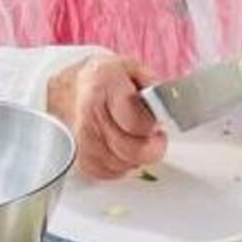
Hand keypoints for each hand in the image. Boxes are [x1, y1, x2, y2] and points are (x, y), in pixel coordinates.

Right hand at [47, 55, 167, 179]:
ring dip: (137, 157)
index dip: (153, 126)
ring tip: (135, 138)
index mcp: (105, 87)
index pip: (138, 122)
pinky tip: (121, 148)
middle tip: (155, 137)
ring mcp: (82, 140)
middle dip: (152, 147)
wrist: (70, 89)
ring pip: (124, 166)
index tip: (156, 122)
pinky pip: (111, 174)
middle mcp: (90, 116)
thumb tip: (171, 103)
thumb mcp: (131, 68)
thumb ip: (153, 85)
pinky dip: (122, 165)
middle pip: (133, 151)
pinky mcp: (80, 159)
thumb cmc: (103, 79)